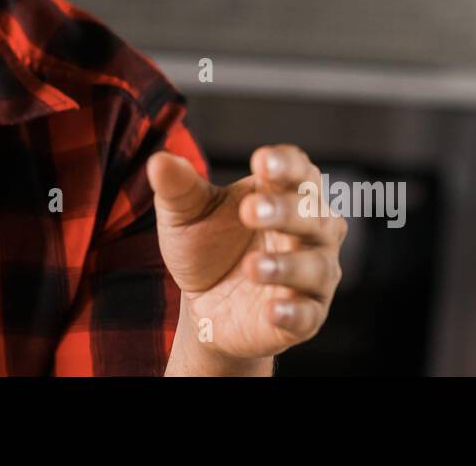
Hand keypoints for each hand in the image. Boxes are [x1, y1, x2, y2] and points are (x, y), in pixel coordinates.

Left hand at [149, 144, 345, 365]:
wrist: (205, 304)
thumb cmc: (208, 246)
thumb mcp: (185, 215)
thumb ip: (178, 188)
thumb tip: (159, 161)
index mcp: (284, 194)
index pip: (299, 171)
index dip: (285, 164)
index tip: (260, 161)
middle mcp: (311, 230)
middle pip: (312, 213)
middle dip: (284, 211)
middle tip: (249, 211)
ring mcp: (312, 274)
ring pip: (316, 265)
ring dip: (286, 265)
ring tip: (251, 266)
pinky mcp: (306, 315)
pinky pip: (308, 314)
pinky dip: (294, 312)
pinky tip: (273, 310)